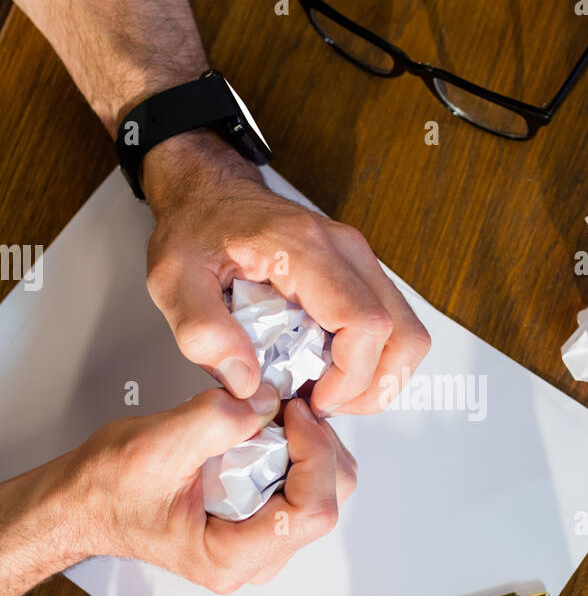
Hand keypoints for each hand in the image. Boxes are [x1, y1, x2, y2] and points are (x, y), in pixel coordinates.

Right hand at [0, 385, 356, 595]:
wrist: (86, 500)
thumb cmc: (107, 491)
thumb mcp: (156, 446)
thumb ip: (216, 421)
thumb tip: (267, 401)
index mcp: (230, 558)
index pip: (311, 513)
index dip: (315, 454)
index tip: (292, 412)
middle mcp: (254, 557)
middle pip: (327, 499)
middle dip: (315, 444)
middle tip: (282, 406)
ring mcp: (262, 538)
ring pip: (322, 489)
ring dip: (307, 443)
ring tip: (269, 415)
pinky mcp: (262, 517)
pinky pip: (303, 481)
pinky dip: (295, 447)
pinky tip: (265, 427)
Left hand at [142, 132, 430, 414]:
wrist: (209, 191)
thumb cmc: (196, 229)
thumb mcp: (172, 280)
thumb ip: (201, 332)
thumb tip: (246, 383)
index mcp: (304, 249)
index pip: (366, 323)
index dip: (350, 378)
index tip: (313, 400)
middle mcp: (346, 250)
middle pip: (404, 334)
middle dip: (372, 387)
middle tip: (323, 404)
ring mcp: (359, 259)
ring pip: (407, 334)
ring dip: (377, 377)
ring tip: (327, 391)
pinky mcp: (359, 272)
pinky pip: (392, 325)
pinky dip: (371, 360)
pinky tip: (328, 369)